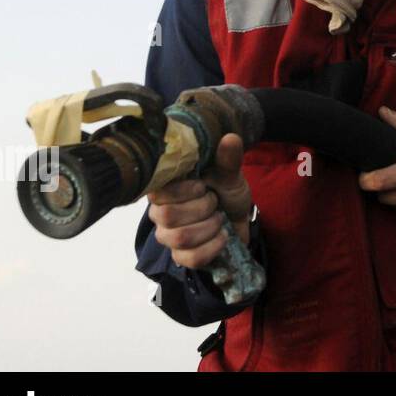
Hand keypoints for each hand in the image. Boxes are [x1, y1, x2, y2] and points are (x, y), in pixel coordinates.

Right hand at [148, 134, 251, 269]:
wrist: (239, 218)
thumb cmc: (226, 191)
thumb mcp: (230, 173)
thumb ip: (227, 159)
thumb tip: (230, 138)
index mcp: (166, 188)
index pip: (156, 192)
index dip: (183, 190)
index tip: (202, 185)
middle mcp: (160, 212)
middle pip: (167, 216)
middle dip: (202, 208)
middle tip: (214, 202)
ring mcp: (168, 236)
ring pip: (180, 238)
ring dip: (209, 227)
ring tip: (219, 218)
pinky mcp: (181, 257)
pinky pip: (191, 258)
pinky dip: (214, 247)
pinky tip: (222, 237)